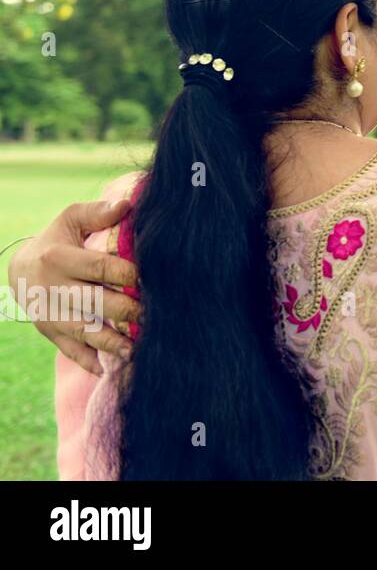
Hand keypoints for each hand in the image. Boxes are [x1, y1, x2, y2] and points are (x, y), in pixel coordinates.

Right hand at [5, 199, 139, 373]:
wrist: (19, 270)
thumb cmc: (57, 240)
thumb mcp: (70, 219)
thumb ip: (97, 212)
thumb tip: (126, 205)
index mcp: (58, 259)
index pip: (100, 268)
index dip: (129, 275)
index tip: (154, 279)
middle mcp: (53, 290)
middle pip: (96, 303)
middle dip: (128, 311)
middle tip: (157, 315)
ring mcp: (51, 316)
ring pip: (85, 333)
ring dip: (114, 343)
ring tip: (140, 349)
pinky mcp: (51, 335)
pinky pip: (72, 352)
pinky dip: (92, 363)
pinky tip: (113, 371)